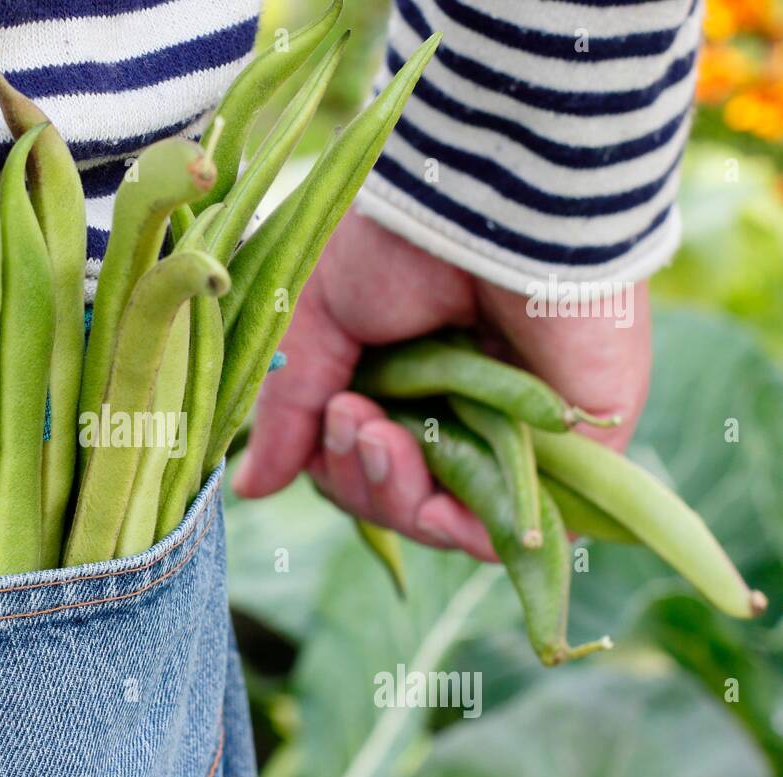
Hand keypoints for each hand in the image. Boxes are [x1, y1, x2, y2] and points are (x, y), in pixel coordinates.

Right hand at [232, 209, 651, 560]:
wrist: (490, 200)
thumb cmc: (398, 241)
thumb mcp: (315, 325)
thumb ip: (290, 413)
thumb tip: (250, 489)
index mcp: (403, 376)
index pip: (361, 462)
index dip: (335, 463)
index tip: (331, 413)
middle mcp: (460, 408)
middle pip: (397, 499)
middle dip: (360, 480)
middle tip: (355, 421)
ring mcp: (517, 432)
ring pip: (445, 520)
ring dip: (394, 496)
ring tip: (382, 434)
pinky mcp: (574, 448)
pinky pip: (514, 529)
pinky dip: (462, 530)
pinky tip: (431, 493)